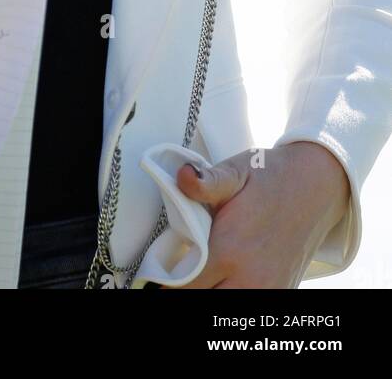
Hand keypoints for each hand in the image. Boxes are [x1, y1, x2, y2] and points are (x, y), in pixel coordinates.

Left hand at [159, 140, 350, 288]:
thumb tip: (182, 176)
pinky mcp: (283, 293)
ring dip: (214, 292)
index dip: (171, 281)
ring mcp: (269, 290)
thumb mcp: (235, 172)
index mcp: (231, 251)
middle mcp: (251, 279)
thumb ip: (206, 182)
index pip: (187, 287)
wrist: (316, 186)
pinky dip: (237, 295)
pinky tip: (228, 279)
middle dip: (192, 289)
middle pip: (207, 301)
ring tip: (205, 275)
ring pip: (231, 310)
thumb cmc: (271, 177)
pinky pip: (252, 306)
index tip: (165, 271)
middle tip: (184, 272)